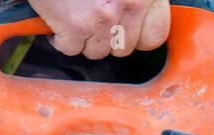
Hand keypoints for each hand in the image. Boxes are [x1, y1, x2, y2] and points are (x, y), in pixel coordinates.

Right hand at [29, 0, 171, 58]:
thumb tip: (131, 18)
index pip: (156, 34)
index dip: (138, 37)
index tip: (125, 31)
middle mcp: (132, 3)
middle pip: (125, 47)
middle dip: (107, 39)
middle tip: (93, 25)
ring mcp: (106, 17)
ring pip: (98, 50)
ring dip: (84, 39)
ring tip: (75, 21)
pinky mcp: (77, 26)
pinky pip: (72, 48)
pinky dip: (61, 39)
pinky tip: (57, 24)